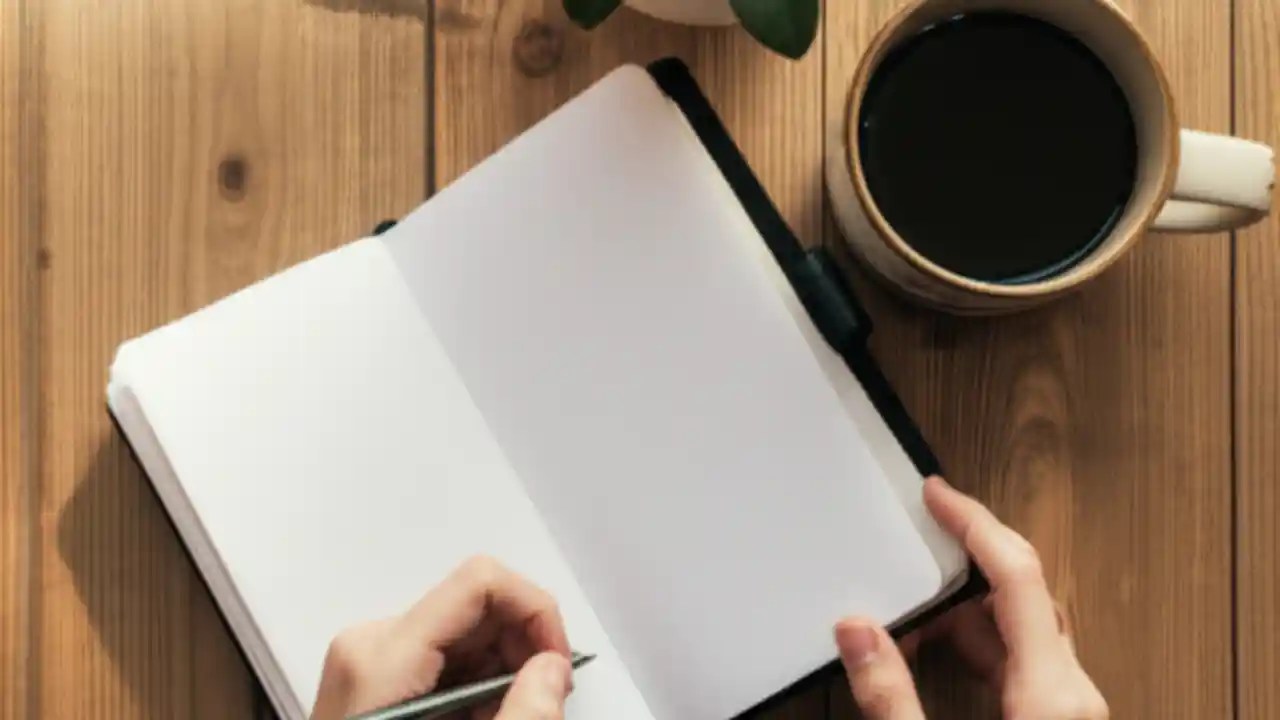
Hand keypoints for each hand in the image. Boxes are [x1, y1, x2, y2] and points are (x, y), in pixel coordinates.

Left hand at [312, 556, 573, 719]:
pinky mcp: (374, 676)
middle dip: (523, 649)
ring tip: (505, 719)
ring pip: (465, 632)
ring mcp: (369, 658)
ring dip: (502, 672)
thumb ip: (522, 716)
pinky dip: (477, 685)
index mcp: (384, 657)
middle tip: (541, 703)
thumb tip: (554, 668)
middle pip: (476, 605)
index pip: (481, 583)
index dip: (535, 612)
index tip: (558, 664)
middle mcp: (371, 643)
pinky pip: (444, 657)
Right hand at [835, 477, 1107, 719]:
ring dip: (962, 610)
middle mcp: (1070, 693)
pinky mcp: (1056, 719)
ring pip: (1021, 628)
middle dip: (961, 563)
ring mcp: (1069, 708)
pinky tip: (931, 651)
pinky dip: (976, 642)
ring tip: (906, 610)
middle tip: (917, 539)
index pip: (1018, 575)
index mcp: (1051, 693)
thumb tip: (857, 634)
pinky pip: (1022, 659)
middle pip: (1022, 594)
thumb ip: (892, 698)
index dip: (974, 524)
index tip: (939, 495)